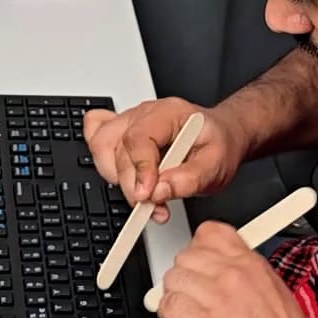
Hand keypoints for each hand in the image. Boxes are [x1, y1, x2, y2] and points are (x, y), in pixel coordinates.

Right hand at [84, 99, 249, 222]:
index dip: (140, 170)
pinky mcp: (122, 134)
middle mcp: (145, 113)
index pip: (139, 138)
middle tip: (152, 204)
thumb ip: (189, 179)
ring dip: (116, 177)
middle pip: (114, 145)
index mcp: (169, 113)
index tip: (148, 196)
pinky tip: (125, 176)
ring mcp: (130, 121)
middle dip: (129, 183)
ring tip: (146, 196)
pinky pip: (96, 139)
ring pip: (100, 145)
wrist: (221, 138)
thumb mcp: (217, 165)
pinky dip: (103, 161)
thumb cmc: (218, 145)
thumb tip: (159, 192)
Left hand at [154, 222, 317, 317]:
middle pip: (185, 257)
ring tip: (186, 310)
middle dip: (184, 275)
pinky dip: (169, 315)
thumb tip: (221, 270)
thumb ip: (245, 275)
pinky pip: (169, 307)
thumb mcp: (275, 291)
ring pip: (173, 280)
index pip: (209, 233)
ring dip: (175, 295)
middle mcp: (231, 277)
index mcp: (250, 265)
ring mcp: (215, 300)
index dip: (198, 248)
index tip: (198, 262)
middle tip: (190, 292)